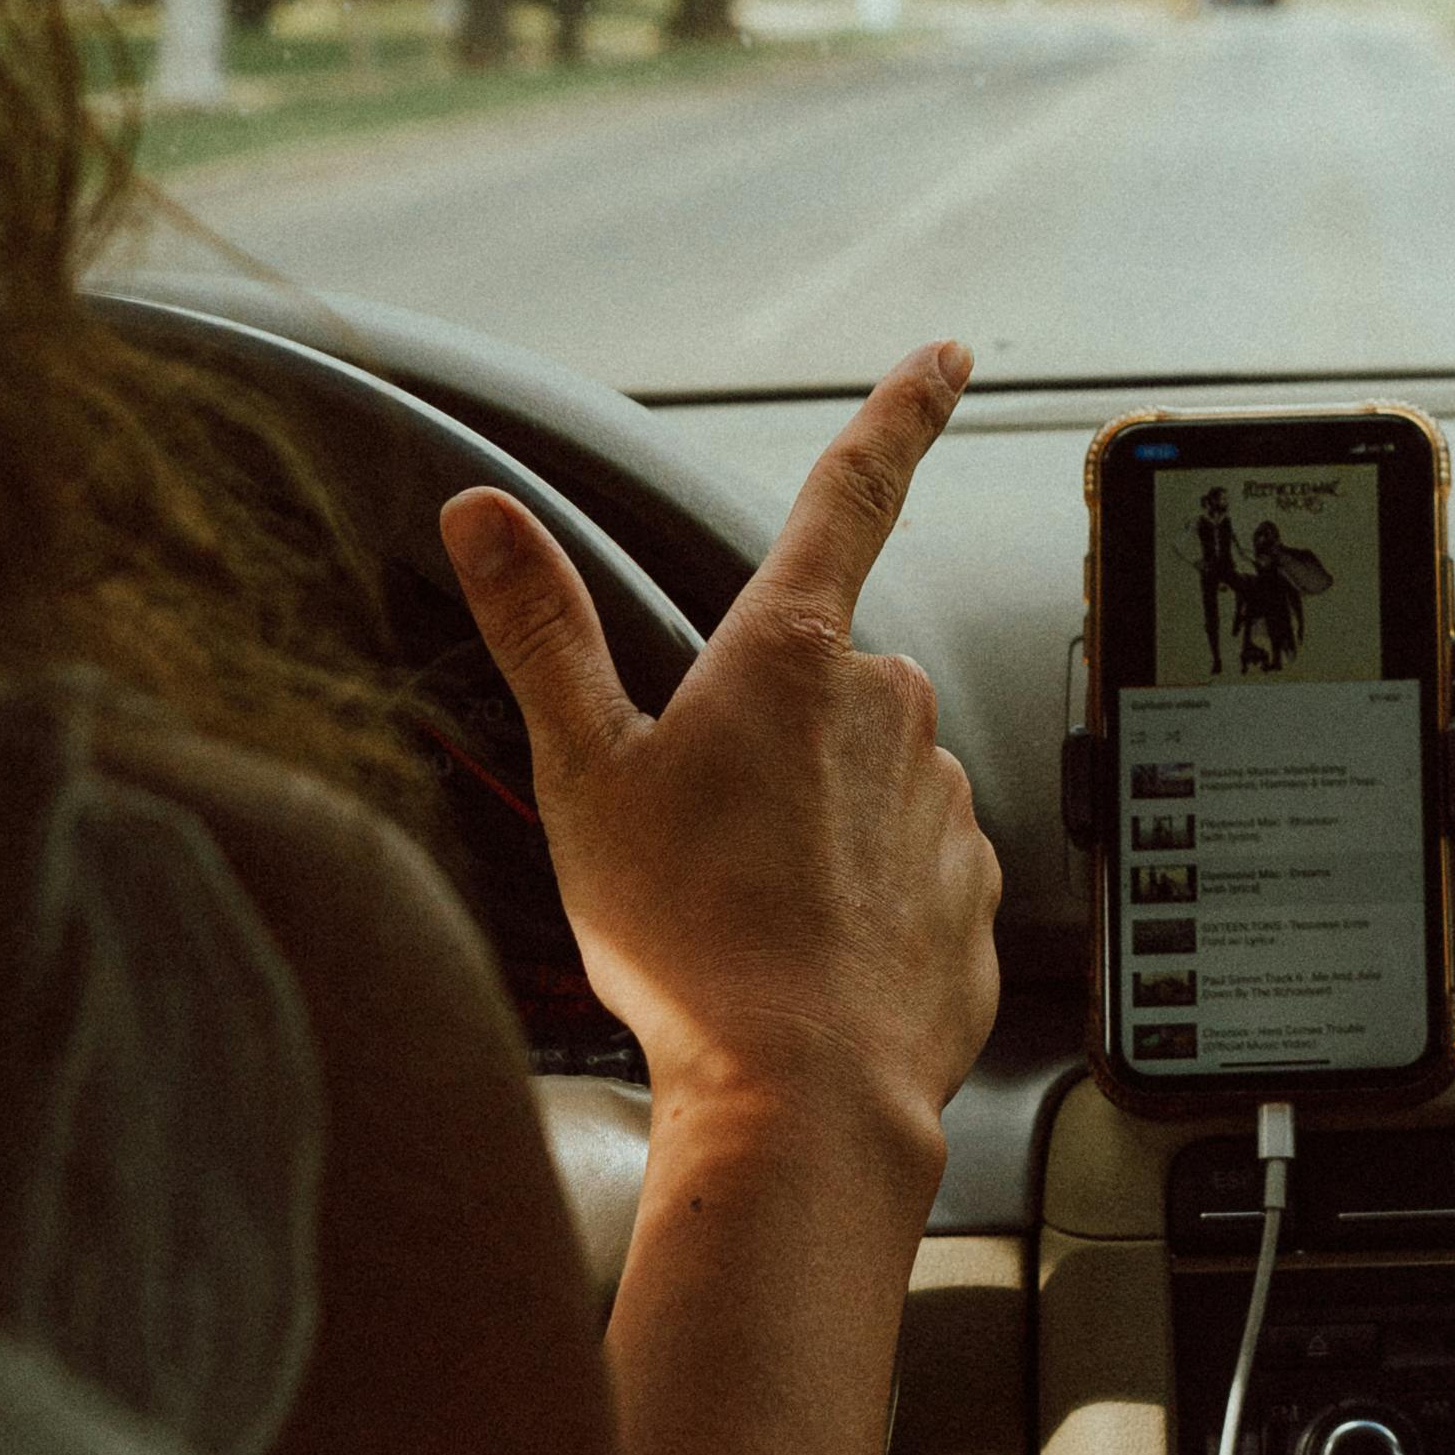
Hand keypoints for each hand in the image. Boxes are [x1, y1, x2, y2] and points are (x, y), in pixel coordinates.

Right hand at [439, 343, 1001, 1205]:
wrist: (804, 1095)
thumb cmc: (687, 937)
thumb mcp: (585, 772)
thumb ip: (540, 631)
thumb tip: (480, 513)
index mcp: (796, 653)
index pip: (857, 490)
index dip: (904, 412)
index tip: (947, 358)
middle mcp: (891, 704)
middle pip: (822, 678)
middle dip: (768, 733)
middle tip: (700, 835)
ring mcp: (943, 794)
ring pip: (865, 775)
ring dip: (811, 820)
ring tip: (745, 910)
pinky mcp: (974, 885)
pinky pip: (905, 864)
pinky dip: (856, 897)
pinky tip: (804, 955)